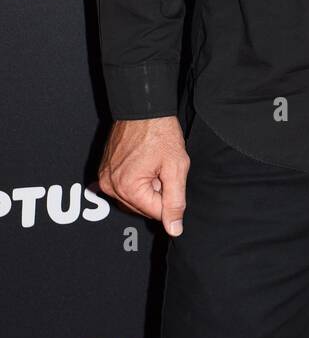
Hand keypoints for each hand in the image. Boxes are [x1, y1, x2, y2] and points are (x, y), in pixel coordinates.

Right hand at [98, 116, 189, 235]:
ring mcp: (105, 178)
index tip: (169, 175)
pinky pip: (124, 186)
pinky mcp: (104, 171)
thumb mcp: (176, 167)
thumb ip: (175, 201)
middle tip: (161, 167)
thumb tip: (174, 229)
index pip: (156, 212)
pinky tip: (143, 162)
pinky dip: (136, 179)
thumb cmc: (160, 132)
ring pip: (133, 198)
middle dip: (157, 191)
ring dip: (146, 186)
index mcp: (127, 188)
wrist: (143, 108)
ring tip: (152, 162)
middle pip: (142, 207)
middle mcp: (110, 186)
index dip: (169, 195)